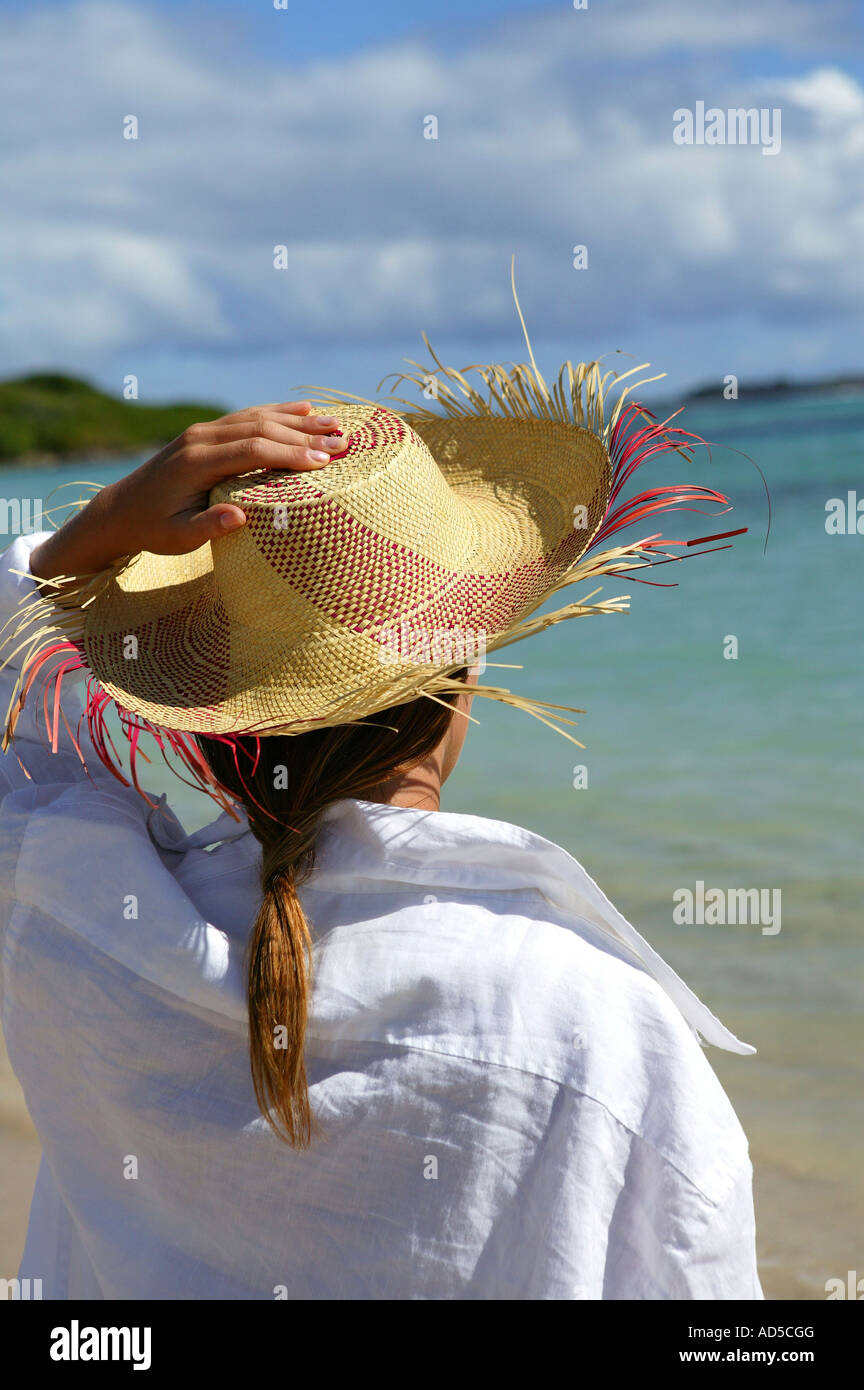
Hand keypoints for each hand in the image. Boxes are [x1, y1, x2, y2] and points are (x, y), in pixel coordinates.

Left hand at [29, 401, 344, 580]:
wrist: (120, 509)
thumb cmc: (152, 529)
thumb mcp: (177, 538)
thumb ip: (208, 526)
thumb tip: (241, 518)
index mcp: (196, 463)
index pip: (252, 450)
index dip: (289, 453)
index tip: (324, 462)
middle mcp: (201, 438)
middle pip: (261, 428)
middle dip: (304, 435)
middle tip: (344, 443)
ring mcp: (204, 431)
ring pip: (257, 417)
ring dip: (298, 420)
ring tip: (337, 424)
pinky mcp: (207, 432)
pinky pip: (247, 416)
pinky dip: (278, 412)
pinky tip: (305, 410)